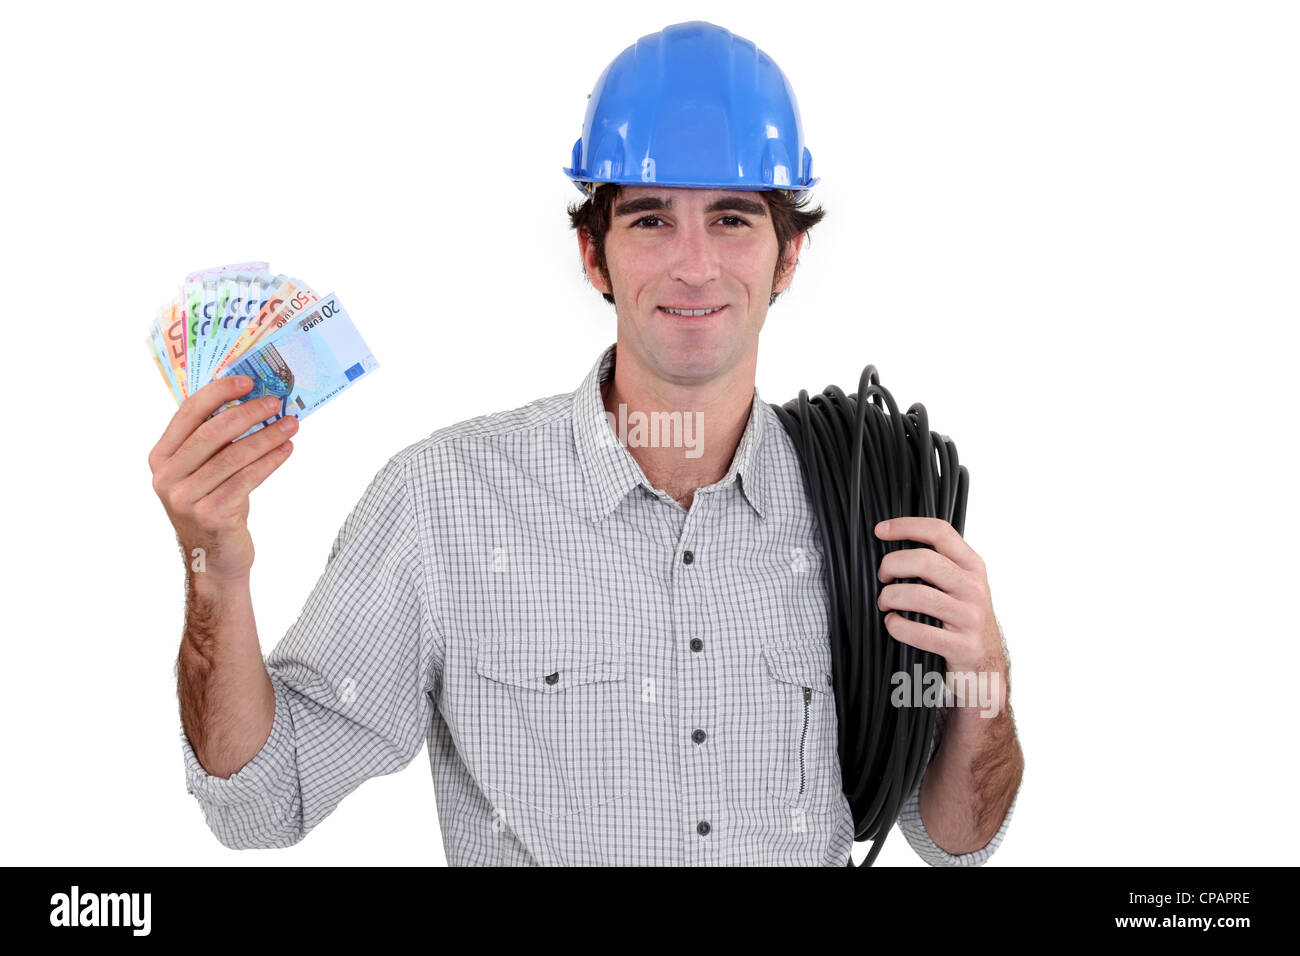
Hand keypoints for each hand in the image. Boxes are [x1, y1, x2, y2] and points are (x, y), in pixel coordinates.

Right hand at [148, 376, 298, 581]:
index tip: (248, 382)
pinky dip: (271, 460)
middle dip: (248, 413)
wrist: (214, 560)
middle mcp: (167, 477)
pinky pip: (248, 479)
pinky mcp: (212, 514)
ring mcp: (186, 498)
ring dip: (267, 436)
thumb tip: (252, 400)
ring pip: (234, 455)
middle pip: (212, 432)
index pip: (187, 413)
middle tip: (276, 402)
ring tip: (291, 424)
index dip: (218, 393)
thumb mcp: (203, 472)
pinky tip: (287, 449)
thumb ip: (213, 441)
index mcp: (160, 458)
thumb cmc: (213, 505)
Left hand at [874, 517, 1001, 674]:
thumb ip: (940, 565)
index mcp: (973, 567)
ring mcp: (971, 618)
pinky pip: (920, 632)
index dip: (907, 526)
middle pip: (925, 560)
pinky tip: (893, 624)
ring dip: (890, 597)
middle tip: (882, 577)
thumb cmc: (964, 622)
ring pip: (919, 595)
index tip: (881, 530)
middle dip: (892, 565)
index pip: (940, 532)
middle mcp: (975, 588)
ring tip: (885, 603)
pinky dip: (897, 626)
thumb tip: (894, 545)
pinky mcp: (964, 647)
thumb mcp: (962, 586)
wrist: (988, 667)